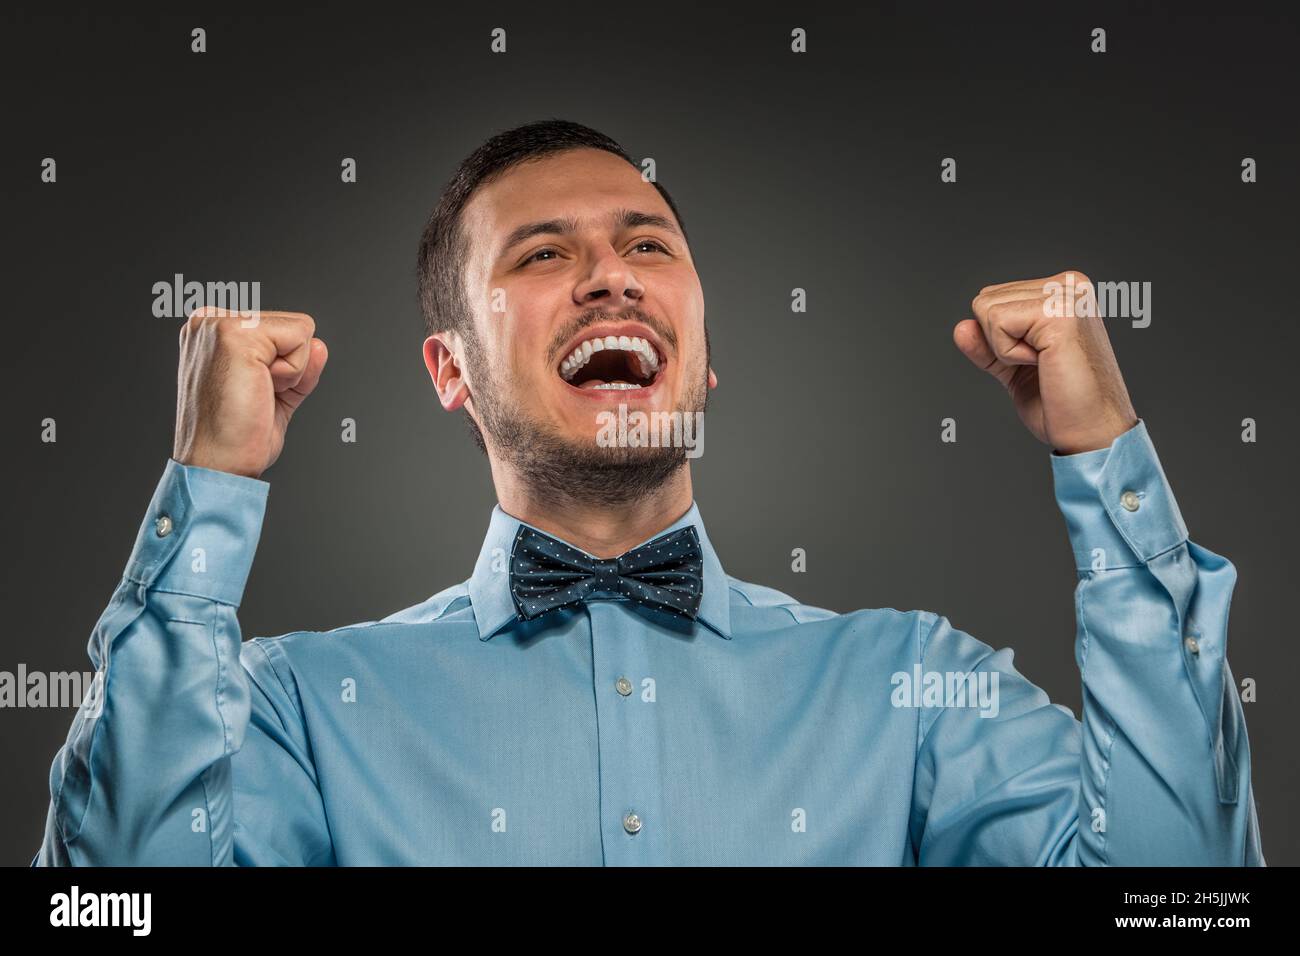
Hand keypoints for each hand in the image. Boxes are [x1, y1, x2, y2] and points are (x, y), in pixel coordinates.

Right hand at [173, 308, 327, 477]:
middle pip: (294, 327)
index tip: (253, 393)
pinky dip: (294, 372)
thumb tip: (320, 346)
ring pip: (301, 331)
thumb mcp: (275, 393)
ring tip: (254, 393)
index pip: (281, 330)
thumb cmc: (236, 437)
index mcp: (212, 332)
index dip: (284, 367)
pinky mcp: (235, 334)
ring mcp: (219, 324)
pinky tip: (261, 389)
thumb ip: (297, 367)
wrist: (217, 464)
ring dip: (291, 371)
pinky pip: (301, 337)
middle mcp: (210, 321)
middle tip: (253, 396)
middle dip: (289, 367)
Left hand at [954, 270, 1137, 454]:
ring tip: (1045, 364)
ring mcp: (1067, 295)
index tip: (1038, 360)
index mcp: (1062, 290)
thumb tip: (961, 327)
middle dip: (999, 343)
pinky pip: (997, 322)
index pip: (992, 298)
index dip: (998, 340)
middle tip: (1042, 365)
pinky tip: (1044, 364)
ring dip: (1005, 349)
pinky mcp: (1060, 312)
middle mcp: (1067, 285)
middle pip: (985, 300)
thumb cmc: (1064, 404)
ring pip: (987, 309)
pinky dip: (1009, 353)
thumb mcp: (1013, 368)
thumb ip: (987, 346)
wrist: (1093, 432)